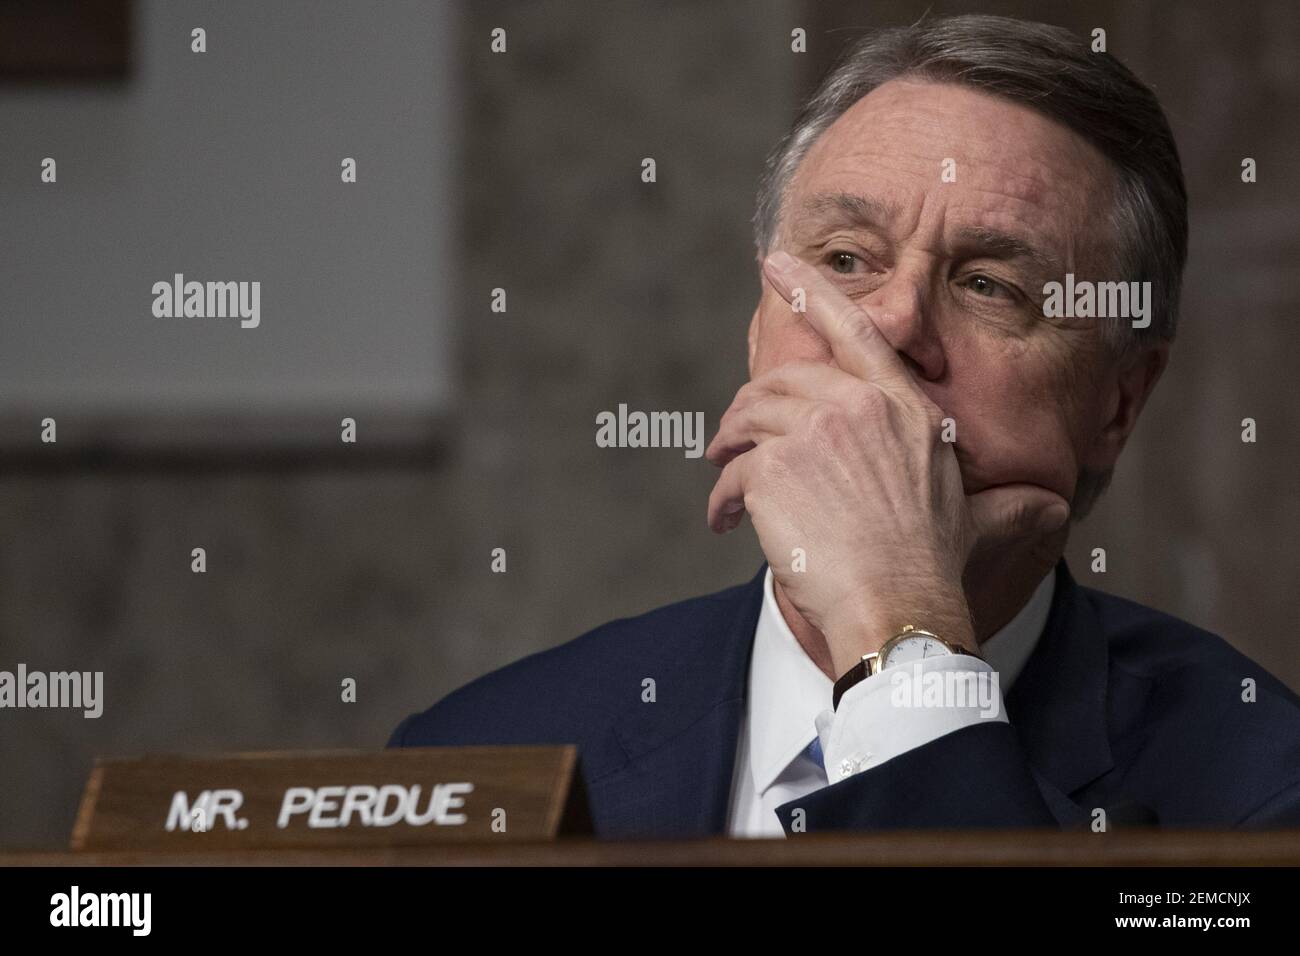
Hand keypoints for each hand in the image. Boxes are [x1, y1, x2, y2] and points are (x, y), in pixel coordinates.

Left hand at [706, 251, 1069, 674]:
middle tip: (732, 443)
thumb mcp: (981, 516)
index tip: (776, 262)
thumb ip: (1006, 501)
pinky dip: (722, 497)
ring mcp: (813, 434)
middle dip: (749, 409)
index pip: (855, 329)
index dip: (811, 289)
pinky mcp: (775, 467)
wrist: (901, 606)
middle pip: (780, 382)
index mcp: (903, 406)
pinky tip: (725, 521)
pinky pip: (734, 471)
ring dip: (728, 451)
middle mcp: (858, 407)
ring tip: (724, 480)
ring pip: (749, 420)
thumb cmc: (938, 567)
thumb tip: (1051, 508)